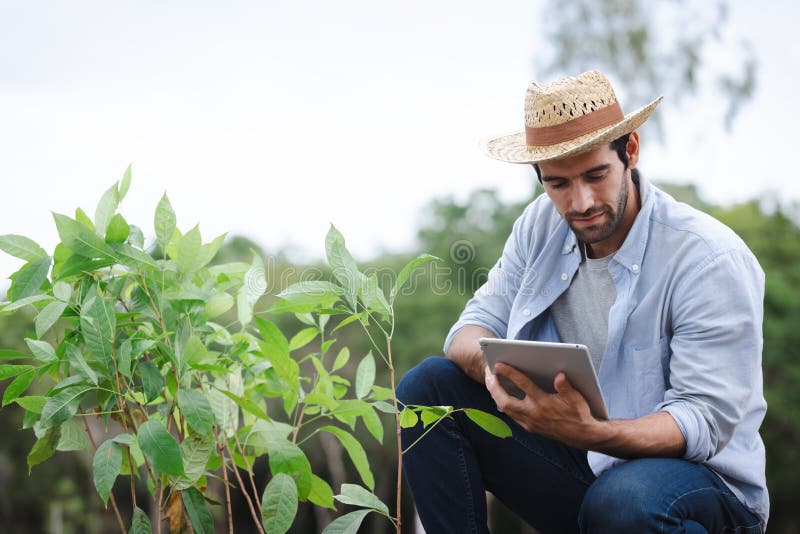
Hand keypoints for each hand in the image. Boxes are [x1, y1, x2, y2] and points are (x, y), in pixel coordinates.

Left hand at [484, 362, 598, 448]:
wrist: (583, 436)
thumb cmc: (580, 414)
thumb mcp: (576, 398)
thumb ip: (566, 386)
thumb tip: (559, 375)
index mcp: (544, 403)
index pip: (523, 385)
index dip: (510, 373)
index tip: (499, 364)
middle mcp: (534, 414)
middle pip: (505, 401)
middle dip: (494, 387)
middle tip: (488, 374)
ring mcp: (530, 423)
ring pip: (505, 410)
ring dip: (496, 395)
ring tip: (491, 382)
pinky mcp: (530, 428)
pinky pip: (512, 415)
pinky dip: (504, 404)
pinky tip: (501, 396)